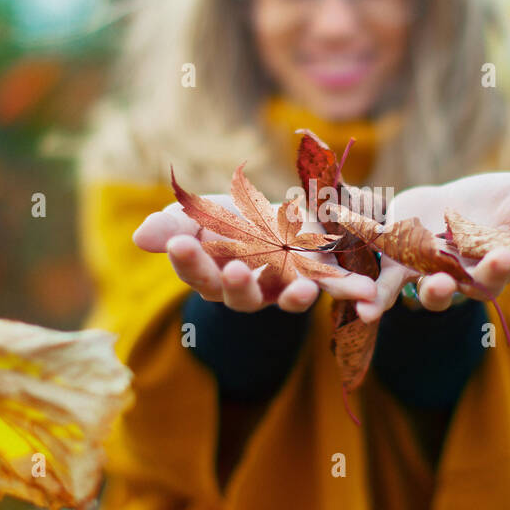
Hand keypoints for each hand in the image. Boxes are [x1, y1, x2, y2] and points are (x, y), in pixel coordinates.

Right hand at [133, 196, 377, 313]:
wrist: (283, 211)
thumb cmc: (234, 218)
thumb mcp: (202, 214)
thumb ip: (173, 225)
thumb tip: (140, 236)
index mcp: (214, 273)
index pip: (195, 271)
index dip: (187, 259)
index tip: (182, 241)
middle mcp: (249, 288)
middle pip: (238, 294)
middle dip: (237, 284)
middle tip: (236, 270)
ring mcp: (284, 287)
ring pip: (285, 298)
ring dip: (294, 297)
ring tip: (301, 290)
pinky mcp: (318, 278)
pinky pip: (334, 288)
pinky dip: (351, 292)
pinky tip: (368, 295)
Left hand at [355, 165, 509, 322]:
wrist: (441, 209)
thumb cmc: (491, 203)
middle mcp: (479, 274)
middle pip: (490, 278)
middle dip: (495, 268)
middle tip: (502, 256)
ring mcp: (441, 276)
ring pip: (443, 292)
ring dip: (441, 291)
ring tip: (439, 284)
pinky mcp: (403, 271)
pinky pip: (391, 292)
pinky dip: (378, 303)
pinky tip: (366, 311)